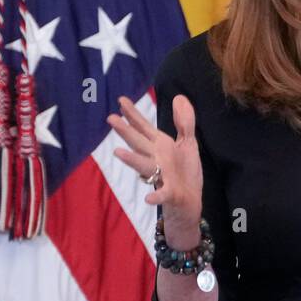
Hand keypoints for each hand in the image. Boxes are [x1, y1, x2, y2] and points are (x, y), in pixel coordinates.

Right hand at [106, 95, 203, 232]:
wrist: (189, 203)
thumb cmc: (185, 173)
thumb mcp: (188, 143)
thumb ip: (184, 122)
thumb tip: (178, 97)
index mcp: (160, 146)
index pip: (144, 128)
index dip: (133, 114)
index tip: (121, 100)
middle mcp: (157, 159)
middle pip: (139, 143)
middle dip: (126, 131)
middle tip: (110, 118)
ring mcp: (161, 176)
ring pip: (145, 166)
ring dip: (132, 160)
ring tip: (117, 152)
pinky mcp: (170, 194)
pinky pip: (162, 195)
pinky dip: (156, 196)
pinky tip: (149, 199)